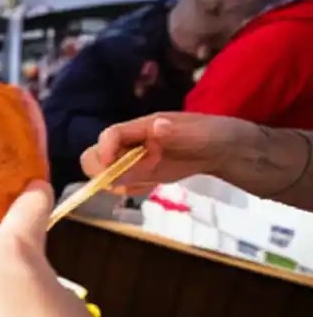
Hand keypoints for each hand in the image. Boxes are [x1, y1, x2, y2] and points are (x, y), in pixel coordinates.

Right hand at [80, 113, 261, 193]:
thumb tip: (156, 127)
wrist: (222, 149)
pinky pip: (122, 185)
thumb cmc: (212, 134)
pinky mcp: (139, 174)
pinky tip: (154, 184)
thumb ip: (176, 131)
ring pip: (104, 173)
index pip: (111, 135)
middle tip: (121, 182)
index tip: (107, 168)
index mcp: (142, 127)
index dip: (103, 150)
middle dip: (99, 170)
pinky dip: (131, 189)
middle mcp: (131, 143)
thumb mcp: (199, 132)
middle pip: (94, 155)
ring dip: (116, 183)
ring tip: (148, 182)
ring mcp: (133, 159)